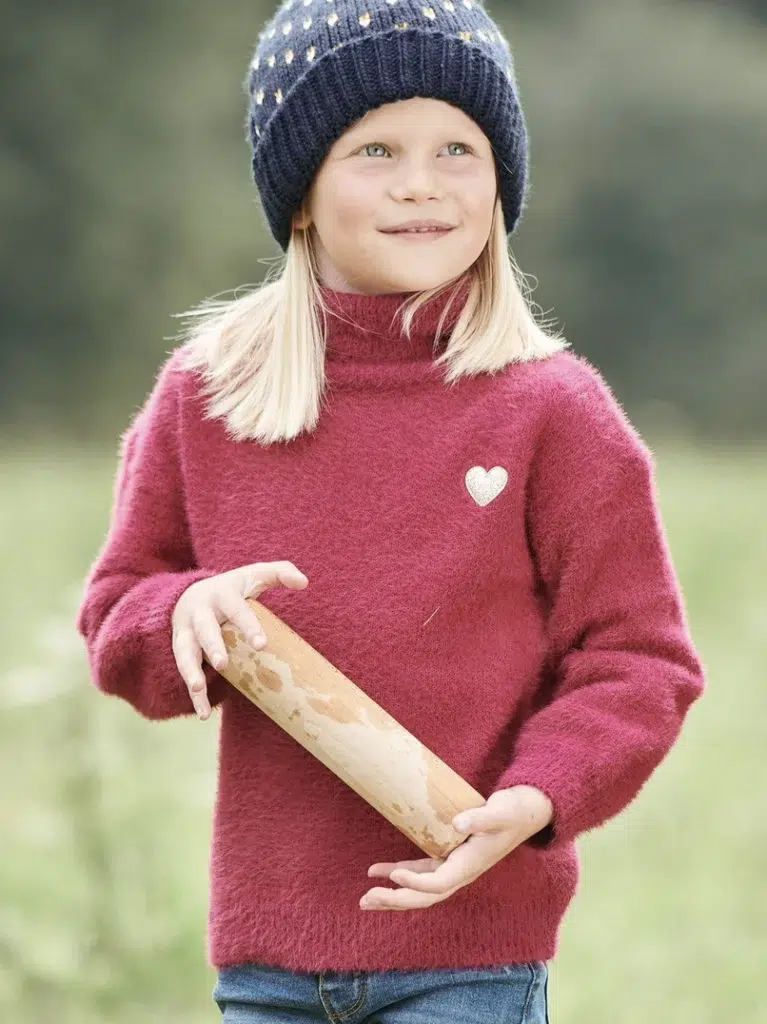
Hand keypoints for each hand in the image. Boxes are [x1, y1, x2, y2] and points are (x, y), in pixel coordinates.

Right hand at [171, 561, 308, 718]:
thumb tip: (304, 582)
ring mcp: (187, 631)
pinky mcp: (181, 649)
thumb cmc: (232, 588)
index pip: (236, 609)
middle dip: (212, 646)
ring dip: (190, 669)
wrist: (188, 594)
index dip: (248, 626)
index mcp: (222, 593)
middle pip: (205, 629)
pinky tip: (203, 713)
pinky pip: (184, 671)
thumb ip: (280, 573)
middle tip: (223, 664)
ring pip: (185, 651)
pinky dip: (193, 693)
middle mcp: (200, 612)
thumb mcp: (253, 575)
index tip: (262, 645)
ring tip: (198, 687)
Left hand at [360, 785, 553, 910]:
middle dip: (395, 900)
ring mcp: (454, 867)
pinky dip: (399, 874)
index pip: (438, 884)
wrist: (525, 813)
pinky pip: (420, 873)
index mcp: (470, 866)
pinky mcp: (448, 857)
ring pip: (419, 890)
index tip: (393, 876)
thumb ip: (480, 818)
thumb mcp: (500, 811)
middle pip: (424, 897)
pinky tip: (379, 872)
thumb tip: (457, 824)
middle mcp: (460, 873)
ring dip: (393, 894)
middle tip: (366, 900)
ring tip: (365, 897)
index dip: (415, 884)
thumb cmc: (513, 810)